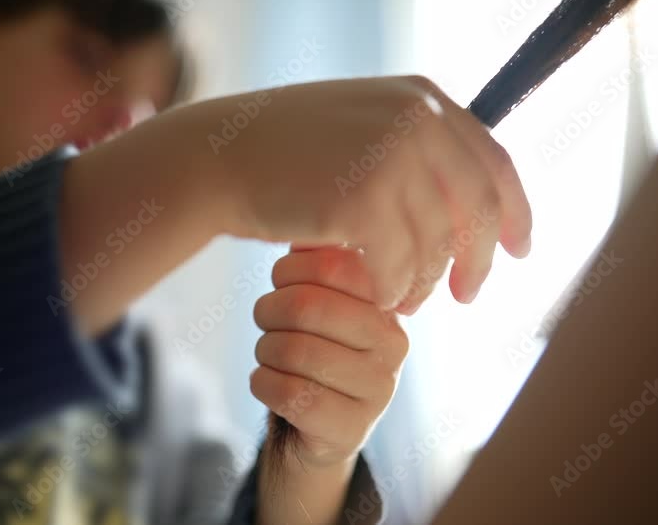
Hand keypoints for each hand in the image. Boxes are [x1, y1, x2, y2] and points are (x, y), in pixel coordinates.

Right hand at [190, 75, 532, 309]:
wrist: (220, 155)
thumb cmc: (289, 151)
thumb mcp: (364, 126)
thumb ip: (419, 147)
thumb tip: (475, 202)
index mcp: (423, 98)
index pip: (494, 163)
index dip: (516, 213)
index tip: (520, 251)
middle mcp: (415, 119)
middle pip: (478, 208)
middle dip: (480, 260)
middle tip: (469, 297)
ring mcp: (390, 157)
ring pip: (435, 244)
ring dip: (425, 283)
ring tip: (405, 300)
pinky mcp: (361, 200)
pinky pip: (397, 266)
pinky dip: (391, 290)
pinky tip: (379, 299)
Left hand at [251, 246, 408, 468]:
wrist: (319, 428)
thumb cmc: (317, 349)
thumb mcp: (321, 299)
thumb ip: (317, 259)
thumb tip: (304, 229)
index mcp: (390, 302)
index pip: (333, 265)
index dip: (289, 269)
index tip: (280, 282)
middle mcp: (395, 345)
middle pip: (307, 307)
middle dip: (269, 310)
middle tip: (265, 318)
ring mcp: (379, 391)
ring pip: (294, 351)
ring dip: (265, 350)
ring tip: (269, 353)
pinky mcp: (352, 429)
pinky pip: (289, 393)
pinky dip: (263, 383)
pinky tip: (267, 381)